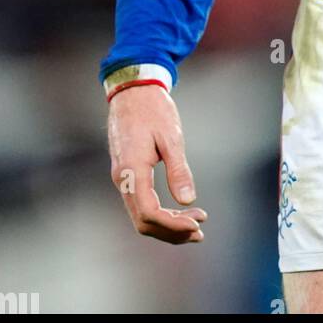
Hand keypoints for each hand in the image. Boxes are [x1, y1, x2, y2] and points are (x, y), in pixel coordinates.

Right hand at [107, 84, 206, 243]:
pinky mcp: (127, 174)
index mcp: (132, 170)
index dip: (173, 225)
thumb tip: (187, 200)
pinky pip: (141, 203)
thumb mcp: (171, 136)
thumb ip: (178, 169)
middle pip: (143, 221)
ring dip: (167, 225)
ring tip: (195, 226)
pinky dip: (160, 213)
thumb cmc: (153, 109)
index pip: (149, 212)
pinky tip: (180, 211)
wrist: (132, 90)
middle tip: (200, 231)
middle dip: (171, 231)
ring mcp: (122, 178)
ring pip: (141, 215)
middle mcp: (122, 179)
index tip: (197, 224)